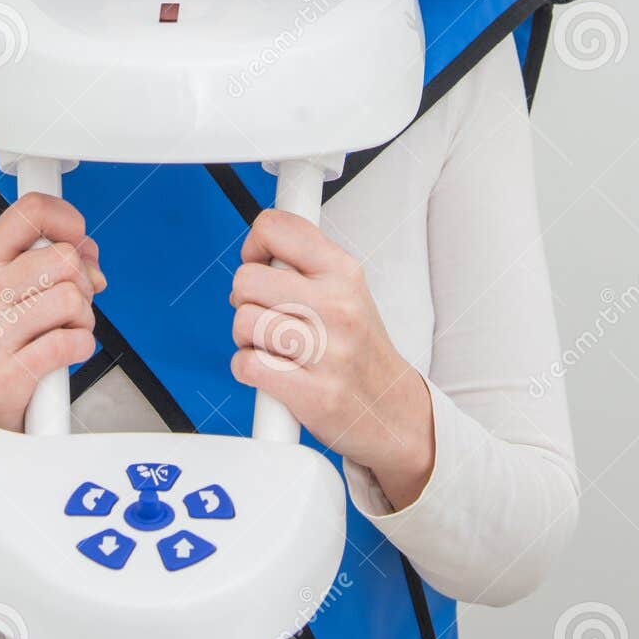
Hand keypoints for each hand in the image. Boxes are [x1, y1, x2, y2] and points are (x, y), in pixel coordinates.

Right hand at [0, 191, 104, 431]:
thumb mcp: (13, 289)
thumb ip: (52, 262)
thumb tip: (90, 263)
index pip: (31, 211)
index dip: (68, 220)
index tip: (76, 241)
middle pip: (65, 258)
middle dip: (82, 283)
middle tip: (69, 305)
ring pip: (72, 298)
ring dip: (83, 319)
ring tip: (63, 331)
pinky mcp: (5, 375)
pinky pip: (70, 343)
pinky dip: (80, 348)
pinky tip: (63, 354)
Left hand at [229, 209, 435, 509]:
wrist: (394, 410)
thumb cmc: (359, 348)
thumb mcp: (346, 288)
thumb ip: (304, 262)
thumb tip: (254, 252)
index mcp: (344, 272)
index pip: (274, 228)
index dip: (253, 247)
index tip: (259, 264)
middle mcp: (338, 306)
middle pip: (246, 279)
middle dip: (245, 299)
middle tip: (265, 314)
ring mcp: (328, 351)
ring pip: (243, 322)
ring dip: (246, 337)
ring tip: (272, 345)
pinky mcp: (315, 393)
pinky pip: (247, 364)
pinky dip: (247, 369)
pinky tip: (271, 370)